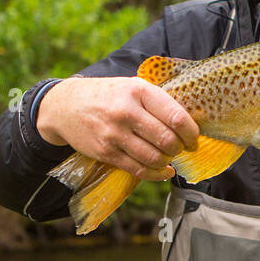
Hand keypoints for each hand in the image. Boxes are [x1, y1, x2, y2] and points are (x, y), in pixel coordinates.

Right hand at [36, 76, 199, 181]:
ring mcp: (115, 134)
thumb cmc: (108, 95)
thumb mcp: (133, 86)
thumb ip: (158, 102)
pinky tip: (163, 170)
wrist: (66, 106)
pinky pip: (139, 170)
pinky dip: (156, 174)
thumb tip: (191, 123)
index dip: (191, 133)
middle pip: (167, 141)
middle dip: (180, 148)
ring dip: (167, 161)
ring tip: (167, 156)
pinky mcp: (106, 153)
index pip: (176, 117)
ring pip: (155, 158)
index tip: (193, 138)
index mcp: (139, 91)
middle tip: (180, 148)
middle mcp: (126, 112)